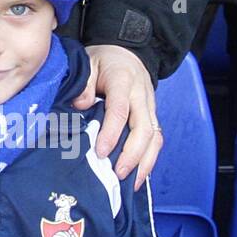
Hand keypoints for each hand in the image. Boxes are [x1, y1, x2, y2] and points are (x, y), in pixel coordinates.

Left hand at [72, 44, 160, 189]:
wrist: (126, 53)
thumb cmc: (102, 61)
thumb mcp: (87, 63)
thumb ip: (83, 84)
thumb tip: (80, 105)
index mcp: (123, 80)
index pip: (120, 109)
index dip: (111, 132)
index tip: (100, 152)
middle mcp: (141, 95)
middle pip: (144, 128)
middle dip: (132, 154)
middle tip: (117, 174)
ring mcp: (150, 107)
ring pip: (155, 137)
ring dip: (145, 162)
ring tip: (130, 183)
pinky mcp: (152, 116)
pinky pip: (156, 139)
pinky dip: (149, 159)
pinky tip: (137, 175)